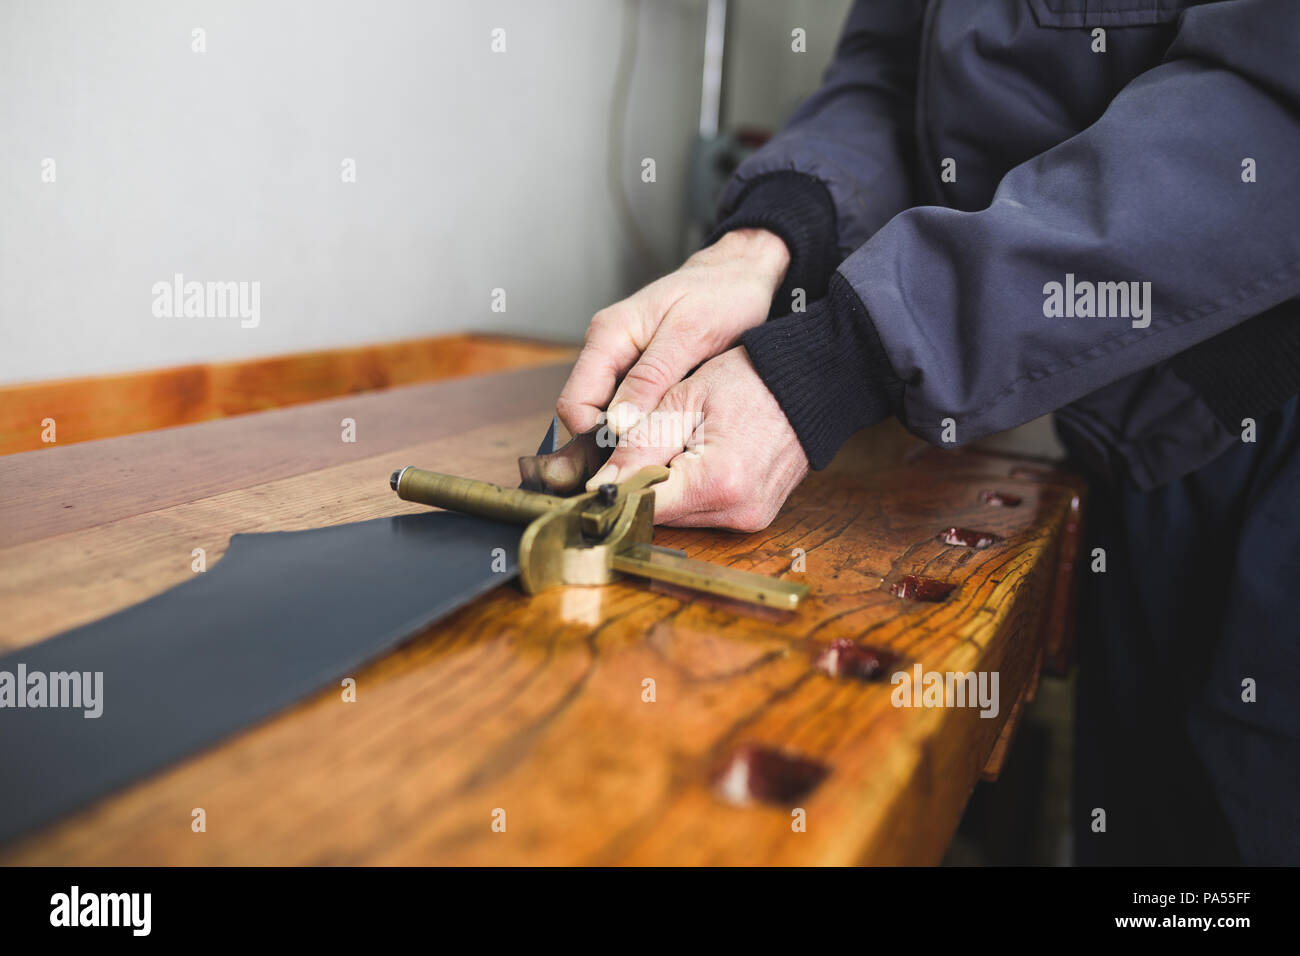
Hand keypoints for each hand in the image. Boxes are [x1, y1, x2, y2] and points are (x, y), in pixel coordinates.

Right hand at [555, 228, 789, 437]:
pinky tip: (675, 426)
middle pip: (587, 413)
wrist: (741, 275)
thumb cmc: (720, 295)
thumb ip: (651, 378)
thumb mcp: (690, 335)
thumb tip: (617, 423)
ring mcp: (622, 361)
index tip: (630, 454)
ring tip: (670, 441)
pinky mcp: (642, 372)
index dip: (594, 435)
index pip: (574, 403)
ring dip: (634, 433)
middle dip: (615, 439)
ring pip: (610, 415)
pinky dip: (650, 422)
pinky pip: (633, 408)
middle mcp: (606, 349)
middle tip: (656, 454)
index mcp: (608, 335)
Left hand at [588, 347, 808, 530]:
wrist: (813, 381)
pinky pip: (704, 511)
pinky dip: (690, 488)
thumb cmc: (754, 378)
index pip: (643, 503)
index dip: (613, 486)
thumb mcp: (686, 398)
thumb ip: (641, 443)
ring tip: (675, 441)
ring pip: (680, 514)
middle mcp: (737, 512)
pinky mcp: (755, 516)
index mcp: (718, 482)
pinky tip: (695, 455)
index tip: (592, 473)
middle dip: (641, 482)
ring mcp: (750, 518)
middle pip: (660, 513)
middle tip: (638, 443)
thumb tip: (602, 482)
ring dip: (666, 486)